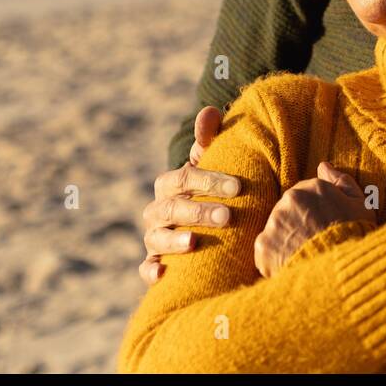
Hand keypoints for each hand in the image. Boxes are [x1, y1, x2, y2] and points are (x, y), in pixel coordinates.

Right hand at [138, 106, 240, 284]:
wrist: (210, 228)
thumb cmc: (215, 191)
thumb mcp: (215, 164)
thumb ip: (211, 138)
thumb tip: (209, 111)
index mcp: (170, 184)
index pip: (184, 178)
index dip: (209, 180)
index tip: (238, 186)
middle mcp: (158, 210)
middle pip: (172, 208)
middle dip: (199, 211)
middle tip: (228, 215)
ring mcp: (155, 237)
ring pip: (156, 238)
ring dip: (174, 240)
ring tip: (195, 242)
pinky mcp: (156, 263)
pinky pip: (147, 269)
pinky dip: (150, 271)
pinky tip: (162, 273)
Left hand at [254, 162, 374, 276]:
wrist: (343, 271)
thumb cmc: (356, 237)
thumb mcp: (361, 205)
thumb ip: (342, 182)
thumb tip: (323, 166)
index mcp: (311, 188)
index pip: (306, 194)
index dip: (316, 211)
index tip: (324, 226)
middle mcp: (289, 201)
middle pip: (289, 210)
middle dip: (299, 223)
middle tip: (315, 242)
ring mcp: (274, 223)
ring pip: (277, 229)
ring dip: (287, 240)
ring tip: (305, 256)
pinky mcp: (263, 246)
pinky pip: (265, 251)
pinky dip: (275, 259)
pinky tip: (293, 266)